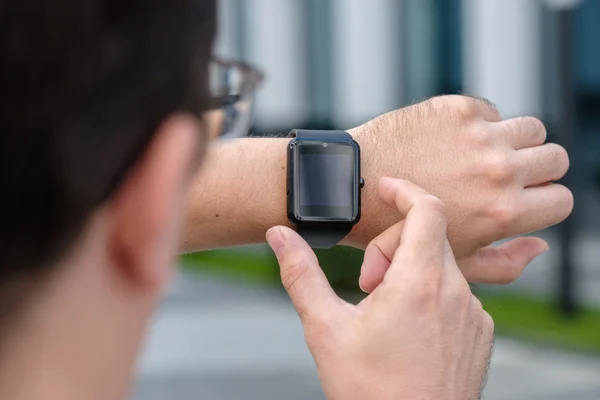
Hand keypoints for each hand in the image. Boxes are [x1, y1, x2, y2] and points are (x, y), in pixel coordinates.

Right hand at [267, 178, 493, 399]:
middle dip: (393, 246)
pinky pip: (457, 293)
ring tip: (386, 312)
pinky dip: (431, 294)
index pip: (427, 208)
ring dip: (411, 273)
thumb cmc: (371, 392)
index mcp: (419, 282)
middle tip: (369, 284)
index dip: (405, 190)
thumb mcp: (325, 328)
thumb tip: (280, 236)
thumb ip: (300, 273)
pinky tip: (409, 329)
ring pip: (442, 266)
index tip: (386, 189)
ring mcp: (474, 314)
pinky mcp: (480, 334)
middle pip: (428, 237)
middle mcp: (456, 292)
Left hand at [348, 95, 572, 289]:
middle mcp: (498, 171)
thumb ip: (505, 263)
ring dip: (515, 142)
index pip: (563, 200)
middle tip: (507, 176)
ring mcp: (479, 136)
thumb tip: (542, 245)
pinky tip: (452, 142)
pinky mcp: (457, 109)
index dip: (545, 202)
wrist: (351, 186)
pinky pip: (492, 112)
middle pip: (556, 158)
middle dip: (538, 169)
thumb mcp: (452, 263)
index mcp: (502, 213)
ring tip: (484, 156)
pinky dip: (481, 126)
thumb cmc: (398, 230)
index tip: (525, 199)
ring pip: (532, 129)